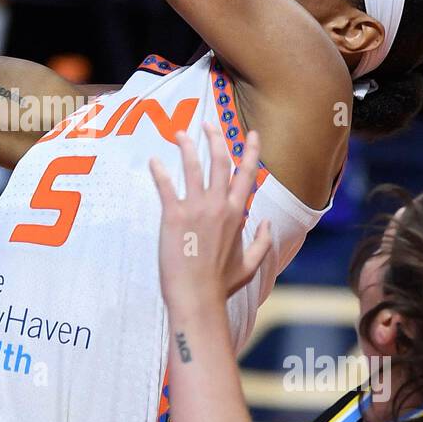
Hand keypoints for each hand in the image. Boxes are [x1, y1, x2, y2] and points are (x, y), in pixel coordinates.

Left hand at [150, 122, 273, 308]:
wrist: (197, 298)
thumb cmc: (222, 285)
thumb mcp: (250, 264)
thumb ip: (263, 242)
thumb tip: (268, 224)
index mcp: (238, 215)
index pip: (247, 175)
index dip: (251, 151)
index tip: (251, 134)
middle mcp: (219, 206)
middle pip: (220, 162)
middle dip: (215, 138)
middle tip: (208, 124)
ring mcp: (196, 209)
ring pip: (193, 167)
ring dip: (187, 147)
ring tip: (180, 134)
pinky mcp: (173, 216)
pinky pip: (166, 186)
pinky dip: (160, 171)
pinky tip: (154, 161)